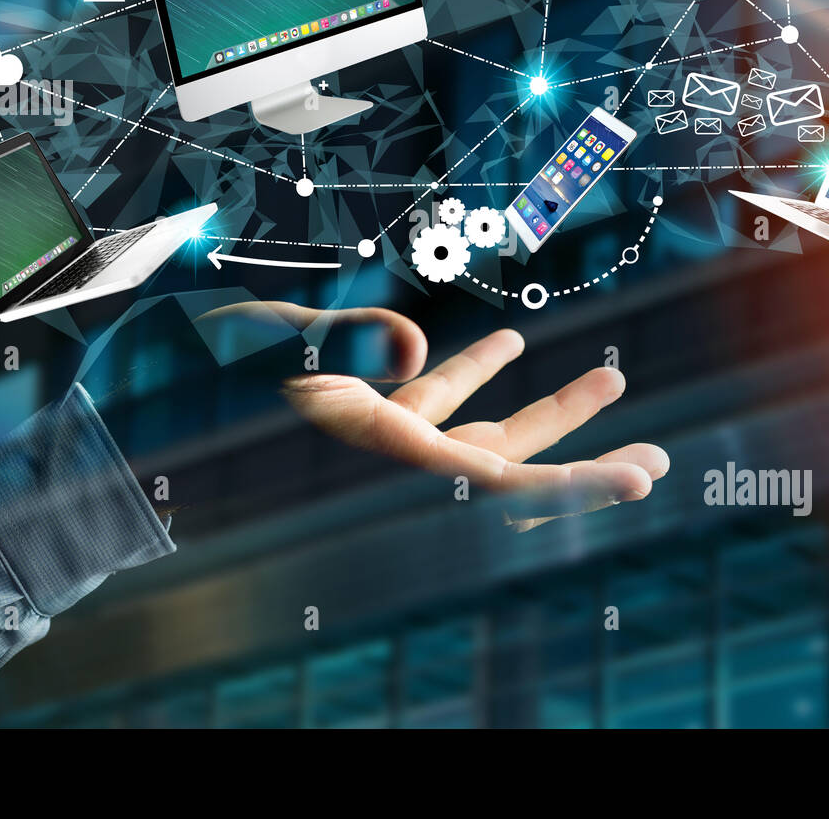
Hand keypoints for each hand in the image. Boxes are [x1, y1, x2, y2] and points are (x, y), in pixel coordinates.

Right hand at [195, 301, 667, 528]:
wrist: (169, 388)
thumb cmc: (211, 372)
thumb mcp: (272, 349)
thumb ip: (342, 343)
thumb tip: (414, 344)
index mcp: (383, 455)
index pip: (500, 484)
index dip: (573, 485)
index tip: (638, 480)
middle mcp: (395, 457)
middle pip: (515, 469)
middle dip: (586, 459)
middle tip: (659, 461)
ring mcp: (389, 434)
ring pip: (488, 429)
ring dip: (552, 408)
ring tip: (615, 379)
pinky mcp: (376, 410)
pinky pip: (443, 401)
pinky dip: (480, 375)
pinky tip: (514, 346)